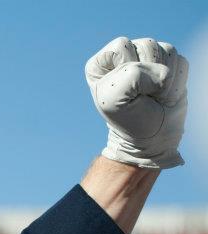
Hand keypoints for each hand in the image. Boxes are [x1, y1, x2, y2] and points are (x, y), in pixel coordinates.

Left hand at [85, 36, 187, 168]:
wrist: (152, 138)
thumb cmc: (128, 120)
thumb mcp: (115, 100)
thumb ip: (132, 75)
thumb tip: (163, 73)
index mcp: (102, 63)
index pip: (122, 46)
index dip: (128, 68)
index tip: (124, 92)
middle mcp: (125, 56)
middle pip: (148, 45)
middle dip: (149, 74)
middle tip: (143, 96)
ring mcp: (148, 58)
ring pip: (167, 51)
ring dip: (166, 80)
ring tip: (156, 97)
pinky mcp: (170, 64)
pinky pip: (181, 60)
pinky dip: (178, 81)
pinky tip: (166, 95)